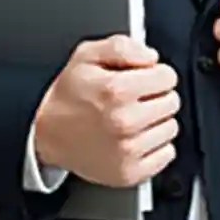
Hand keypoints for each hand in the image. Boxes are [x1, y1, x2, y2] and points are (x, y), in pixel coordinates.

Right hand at [33, 34, 179, 186]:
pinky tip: (134, 138)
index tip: (143, 78)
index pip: (168, 77)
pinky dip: (155, 146)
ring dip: (156, 121)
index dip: (156, 73)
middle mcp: (124, 122)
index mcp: (115, 90)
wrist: (47, 134)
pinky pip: (166, 154)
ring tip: (131, 118)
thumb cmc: (68, 95)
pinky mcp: (130, 172)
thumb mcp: (86, 56)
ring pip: (171, 127)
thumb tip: (151, 57)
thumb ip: (122, 47)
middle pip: (172, 102)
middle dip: (156, 96)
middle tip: (134, 99)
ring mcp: (127, 150)